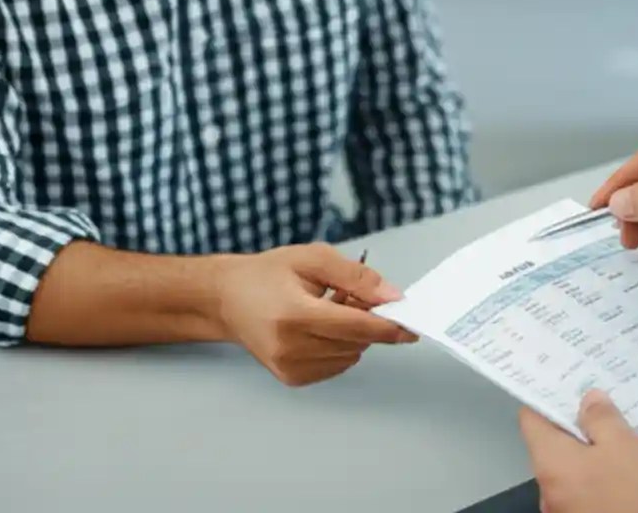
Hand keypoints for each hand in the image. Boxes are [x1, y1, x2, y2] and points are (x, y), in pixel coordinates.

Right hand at [217, 243, 417, 385]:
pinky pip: (336, 365)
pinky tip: (318, 329)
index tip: (410, 325)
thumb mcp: (314, 260)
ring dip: (351, 335)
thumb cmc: (267, 275)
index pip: (355, 327)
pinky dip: (339, 348)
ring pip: (349, 356)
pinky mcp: (291, 379)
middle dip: (365, 321)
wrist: (226, 299)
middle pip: (356, 342)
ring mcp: (289, 368)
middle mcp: (290, 348)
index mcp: (294, 316)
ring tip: (326, 311)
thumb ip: (357, 277)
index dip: (388, 326)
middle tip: (348, 297)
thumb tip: (393, 297)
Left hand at [519, 390, 637, 512]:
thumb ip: (603, 419)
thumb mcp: (624, 446)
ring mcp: (564, 508)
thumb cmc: (631, 494)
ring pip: (572, 468)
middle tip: (603, 404)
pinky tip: (627, 469)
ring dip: (592, 452)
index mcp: (549, 460)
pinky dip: (601, 475)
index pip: (531, 418)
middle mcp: (548, 486)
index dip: (547, 397)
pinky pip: (586, 488)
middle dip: (577, 425)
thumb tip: (587, 399)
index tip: (568, 382)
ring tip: (620, 434)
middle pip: (552, 444)